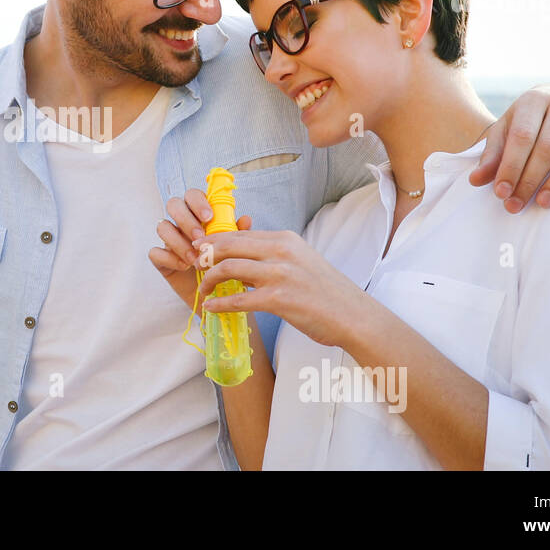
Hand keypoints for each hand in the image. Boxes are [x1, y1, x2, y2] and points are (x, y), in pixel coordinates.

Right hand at [149, 188, 251, 306]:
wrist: (215, 296)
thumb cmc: (224, 266)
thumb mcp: (234, 249)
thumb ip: (237, 234)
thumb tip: (246, 219)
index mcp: (199, 214)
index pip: (192, 195)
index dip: (198, 202)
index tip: (209, 217)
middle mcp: (182, 223)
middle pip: (173, 204)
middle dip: (186, 220)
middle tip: (199, 238)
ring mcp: (170, 240)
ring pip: (162, 226)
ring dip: (178, 241)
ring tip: (194, 259)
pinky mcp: (161, 259)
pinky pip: (154, 252)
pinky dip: (169, 257)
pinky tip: (183, 267)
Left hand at [193, 230, 371, 348]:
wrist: (354, 316)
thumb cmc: (326, 292)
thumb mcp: (301, 261)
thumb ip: (273, 256)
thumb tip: (241, 258)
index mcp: (285, 239)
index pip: (239, 234)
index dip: (214, 242)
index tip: (200, 252)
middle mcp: (281, 251)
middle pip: (228, 245)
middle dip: (205, 256)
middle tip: (195, 268)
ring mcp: (279, 274)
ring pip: (228, 268)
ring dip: (208, 280)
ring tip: (203, 291)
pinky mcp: (279, 299)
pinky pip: (238, 299)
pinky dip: (219, 304)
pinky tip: (211, 308)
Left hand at [469, 85, 549, 212]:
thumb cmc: (526, 123)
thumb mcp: (504, 133)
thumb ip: (491, 156)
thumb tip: (475, 180)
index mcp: (534, 99)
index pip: (522, 137)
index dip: (511, 167)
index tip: (501, 194)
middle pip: (549, 146)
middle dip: (531, 180)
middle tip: (517, 205)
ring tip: (543, 202)